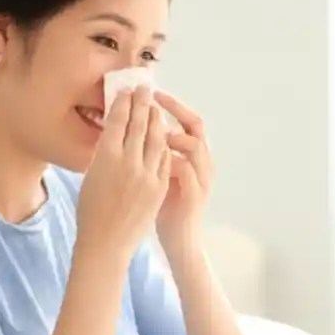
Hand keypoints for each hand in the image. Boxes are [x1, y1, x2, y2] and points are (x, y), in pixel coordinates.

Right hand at [77, 86, 171, 260]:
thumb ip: (105, 153)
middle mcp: (129, 163)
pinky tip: (163, 136)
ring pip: (156, 139)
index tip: (127, 90)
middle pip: (139, 124)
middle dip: (142, 103)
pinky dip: (163, 144)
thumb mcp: (91, 175)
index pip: (118, 121)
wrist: (106, 243)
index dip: (124, 102)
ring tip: (155, 108)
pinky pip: (164, 159)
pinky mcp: (159, 187)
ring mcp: (147, 175)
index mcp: (106, 158)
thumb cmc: (91, 211)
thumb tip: (115, 132)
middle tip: (144, 88)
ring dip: (156, 120)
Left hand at [154, 91, 212, 252]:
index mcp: (194, 157)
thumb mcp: (159, 177)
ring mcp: (201, 178)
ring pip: (194, 143)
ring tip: (153, 127)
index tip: (150, 92)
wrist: (179, 242)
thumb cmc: (164, 210)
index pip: (186, 121)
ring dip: (172, 132)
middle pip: (195, 124)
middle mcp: (202, 163)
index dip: (170, 105)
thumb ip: (153, 155)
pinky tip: (154, 156)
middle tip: (153, 95)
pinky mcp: (194, 194)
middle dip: (175, 108)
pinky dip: (171, 158)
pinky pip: (186, 168)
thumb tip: (131, 132)